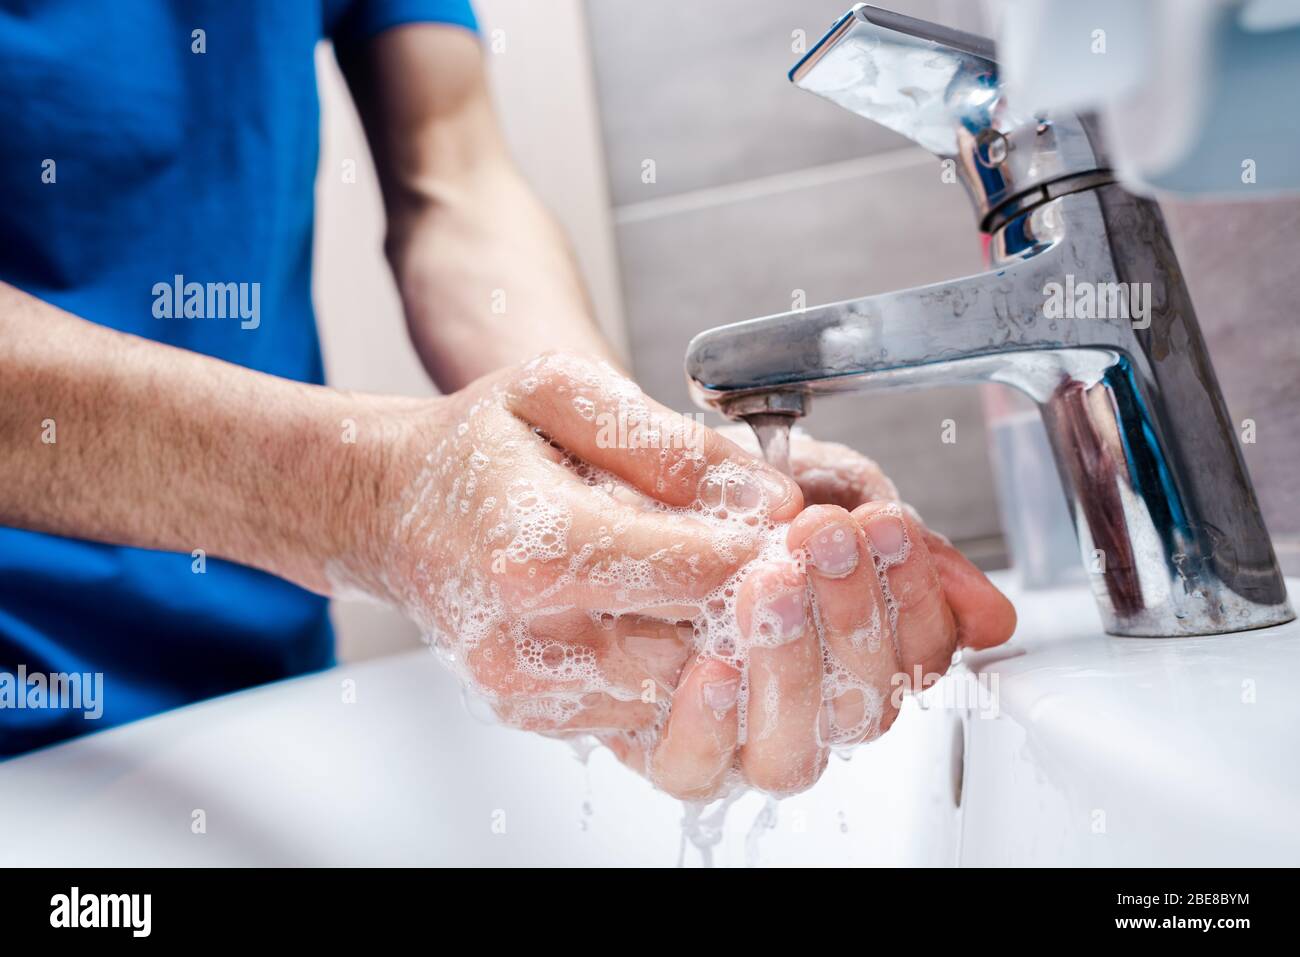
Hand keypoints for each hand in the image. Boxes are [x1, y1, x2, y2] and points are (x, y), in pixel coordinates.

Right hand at [337, 351, 804, 757]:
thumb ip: (670, 442)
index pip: (699, 570)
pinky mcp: (533, 717)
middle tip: (777, 556)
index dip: (767, 548)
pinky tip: (670, 615)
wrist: (390, 509)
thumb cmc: (473, 446)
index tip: (795, 522)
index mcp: (537, 547)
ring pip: (678, 691)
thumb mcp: (562, 393)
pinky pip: (640, 712)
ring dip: (718, 642)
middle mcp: (527, 638)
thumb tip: (771, 499)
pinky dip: (674, 670)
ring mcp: (527, 690)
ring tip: (722, 581)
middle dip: (751, 602)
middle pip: (698, 645)